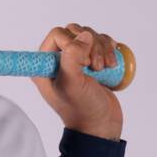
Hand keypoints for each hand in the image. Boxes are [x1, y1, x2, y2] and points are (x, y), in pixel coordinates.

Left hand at [31, 24, 123, 141]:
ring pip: (90, 36)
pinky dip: (110, 49)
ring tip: (106, 68)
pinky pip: (101, 42)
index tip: (83, 63)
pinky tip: (112, 65)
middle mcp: (58, 60)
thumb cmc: (83, 109)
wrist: (101, 124)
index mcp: (44, 65)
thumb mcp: (72, 84)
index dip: (73, 42)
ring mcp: (76, 60)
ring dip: (102, 48)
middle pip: (75, 32)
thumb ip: (72, 57)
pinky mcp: (92, 62)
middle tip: (96, 67)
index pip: (57, 34)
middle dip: (91, 46)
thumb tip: (84, 35)